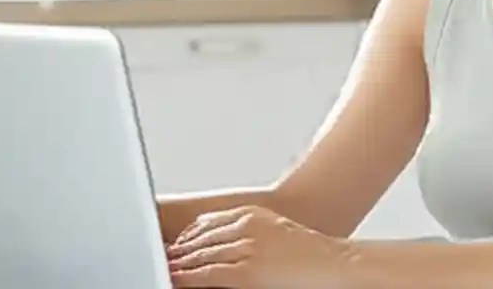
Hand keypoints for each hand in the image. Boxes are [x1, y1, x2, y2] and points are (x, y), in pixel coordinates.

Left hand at [165, 204, 354, 287]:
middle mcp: (245, 228)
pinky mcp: (245, 273)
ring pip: (199, 256)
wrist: (335, 264)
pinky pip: (207, 274)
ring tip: (161, 269)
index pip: (205, 223)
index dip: (185, 237)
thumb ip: (248, 232)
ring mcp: (245, 250)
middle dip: (177, 250)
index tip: (171, 245)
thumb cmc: (309, 254)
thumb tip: (219, 245)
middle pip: (198, 239)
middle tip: (157, 257)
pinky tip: (174, 279)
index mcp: (251, 214)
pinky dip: (187, 277)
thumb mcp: (276, 231)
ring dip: (177, 264)